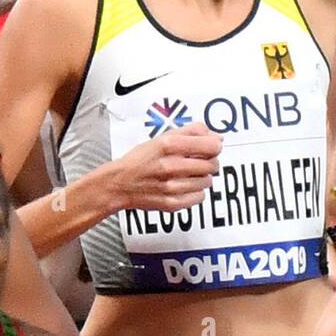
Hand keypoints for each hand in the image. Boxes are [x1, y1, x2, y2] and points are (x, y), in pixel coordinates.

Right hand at [107, 123, 221, 211]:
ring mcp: (171, 186)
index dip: (214, 146)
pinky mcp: (172, 202)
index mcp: (169, 145)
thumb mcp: (163, 137)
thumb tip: (216, 137)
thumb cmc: (140, 160)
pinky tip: (183, 186)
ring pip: (207, 181)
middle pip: (212, 164)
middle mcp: (170, 166)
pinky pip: (200, 197)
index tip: (211, 148)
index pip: (212, 146)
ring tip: (187, 174)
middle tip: (199, 161)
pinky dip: (195, 192)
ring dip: (201, 177)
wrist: (119, 184)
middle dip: (209, 162)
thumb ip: (191, 132)